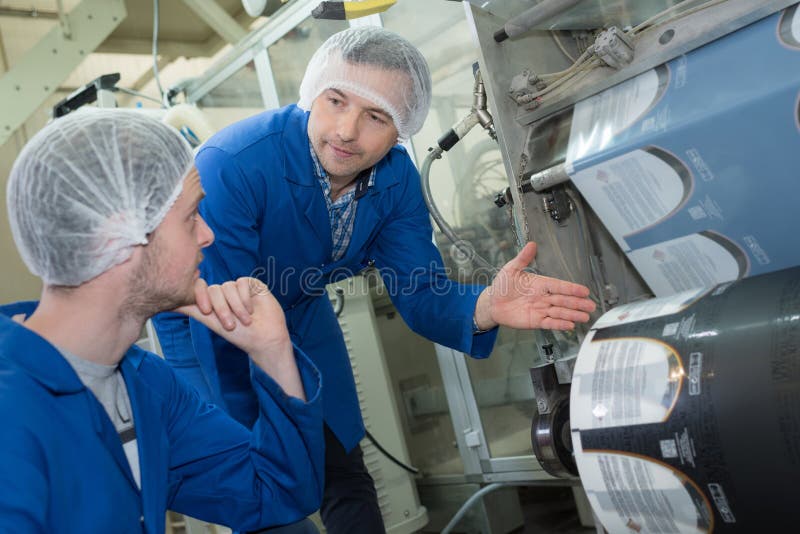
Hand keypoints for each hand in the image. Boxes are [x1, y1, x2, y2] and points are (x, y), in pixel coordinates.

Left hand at [175, 278, 304, 399]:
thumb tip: (169, 304)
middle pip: (215, 290)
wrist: (265, 338)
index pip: (201, 288)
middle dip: (222, 308)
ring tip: (246, 320)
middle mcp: (224, 293)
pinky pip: (242, 283)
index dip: (201, 297)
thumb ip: (192, 309)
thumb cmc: (240, 335)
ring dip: (236, 306)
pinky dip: (246, 299)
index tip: (206, 311)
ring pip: (228, 287)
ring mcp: (238, 288)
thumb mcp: (212, 322)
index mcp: (213, 301)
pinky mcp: (252, 284)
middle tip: (231, 324)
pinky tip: (252, 309)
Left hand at [475, 242, 596, 330]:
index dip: (572, 289)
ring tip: (585, 317)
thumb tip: (531, 244)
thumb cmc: (502, 286)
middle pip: (564, 300)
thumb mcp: (511, 269)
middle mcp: (543, 297)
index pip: (559, 286)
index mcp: (540, 284)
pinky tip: (569, 325)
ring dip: (572, 315)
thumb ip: (523, 259)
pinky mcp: (535, 321)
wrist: (492, 303)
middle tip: (591, 305)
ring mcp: (541, 310)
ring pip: (560, 312)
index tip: (584, 291)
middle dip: (578, 303)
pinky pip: (549, 323)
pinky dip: (559, 324)